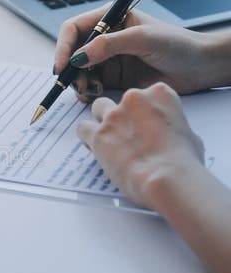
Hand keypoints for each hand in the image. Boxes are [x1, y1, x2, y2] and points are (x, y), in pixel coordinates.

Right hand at [54, 7, 219, 100]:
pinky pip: (91, 85)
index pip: (75, 29)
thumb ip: (109, 45)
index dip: (64, 46)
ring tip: (88, 92)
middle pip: (73, 52)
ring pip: (79, 71)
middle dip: (69, 69)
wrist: (198, 67)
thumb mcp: (142, 39)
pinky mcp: (113, 78)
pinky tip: (95, 94)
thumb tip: (79, 56)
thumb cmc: (176, 45)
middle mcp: (105, 37)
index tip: (62, 65)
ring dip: (78, 82)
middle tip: (76, 85)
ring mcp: (108, 59)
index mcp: (111, 18)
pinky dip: (87, 91)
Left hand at [77, 82, 204, 208]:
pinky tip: (95, 147)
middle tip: (129, 135)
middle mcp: (135, 99)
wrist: (167, 178)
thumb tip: (168, 135)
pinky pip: (83, 128)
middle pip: (122, 100)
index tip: (147, 126)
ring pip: (99, 108)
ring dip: (102, 121)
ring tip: (109, 139)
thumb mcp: (189, 136)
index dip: (145, 112)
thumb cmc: (183, 161)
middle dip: (124, 116)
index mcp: (160, 94)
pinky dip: (87, 137)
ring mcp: (114, 115)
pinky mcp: (98, 134)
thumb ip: (172, 127)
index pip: (148, 95)